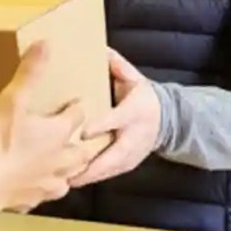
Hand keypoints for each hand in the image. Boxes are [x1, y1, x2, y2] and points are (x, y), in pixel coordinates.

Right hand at [0, 42, 99, 212]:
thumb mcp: (12, 100)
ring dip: (71, 169)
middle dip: (85, 143)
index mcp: (59, 133)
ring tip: (64, 163)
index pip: (78, 116)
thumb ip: (30, 73)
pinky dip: (45, 188)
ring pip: (70, 175)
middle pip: (84, 151)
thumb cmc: (0, 141)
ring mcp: (49, 182)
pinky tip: (37, 186)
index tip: (75, 103)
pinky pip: (46, 193)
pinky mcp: (34, 199)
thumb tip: (46, 44)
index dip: (77, 108)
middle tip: (82, 137)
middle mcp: (61, 159)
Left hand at [69, 49, 160, 187]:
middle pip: (113, 154)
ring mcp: (132, 155)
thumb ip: (117, 66)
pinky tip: (70, 181)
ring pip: (108, 169)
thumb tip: (100, 49)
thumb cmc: (143, 97)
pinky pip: (107, 174)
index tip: (81, 131)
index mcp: (134, 113)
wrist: (167, 120)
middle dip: (90, 164)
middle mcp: (134, 136)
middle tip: (67, 170)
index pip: (116, 120)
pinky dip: (90, 178)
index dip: (100, 125)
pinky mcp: (127, 165)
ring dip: (87, 175)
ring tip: (62, 179)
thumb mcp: (134, 78)